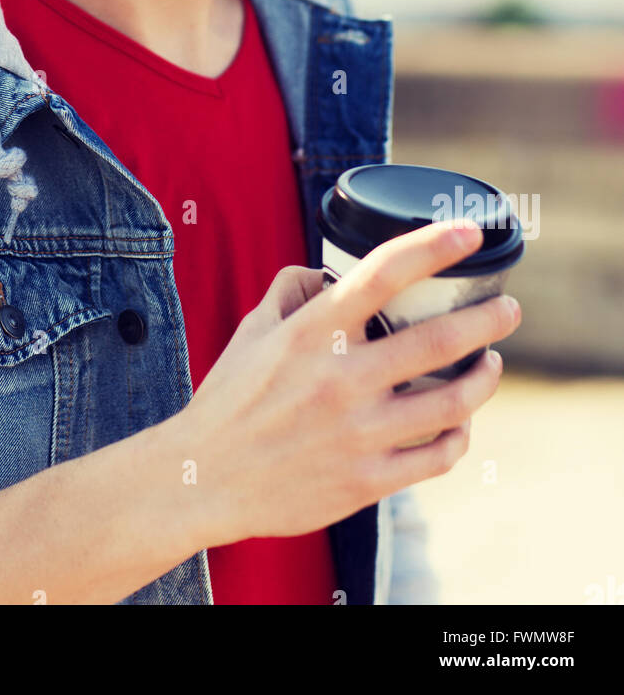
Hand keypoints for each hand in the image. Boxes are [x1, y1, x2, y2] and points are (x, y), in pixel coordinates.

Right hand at [176, 218, 519, 547]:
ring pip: (451, 402)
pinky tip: (462, 422)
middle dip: (488, 318)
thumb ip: (292, 289)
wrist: (205, 480)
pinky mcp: (366, 481)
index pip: (383, 274)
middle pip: (438, 340)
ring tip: (491, 362)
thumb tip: (330, 274)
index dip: (433, 246)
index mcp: (312, 332)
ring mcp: (357, 434)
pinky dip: (460, 436)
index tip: (467, 232)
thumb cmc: (229, 398)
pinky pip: (436, 457)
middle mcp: (340, 379)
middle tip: (508, 308)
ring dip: (484, 378)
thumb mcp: (252, 329)